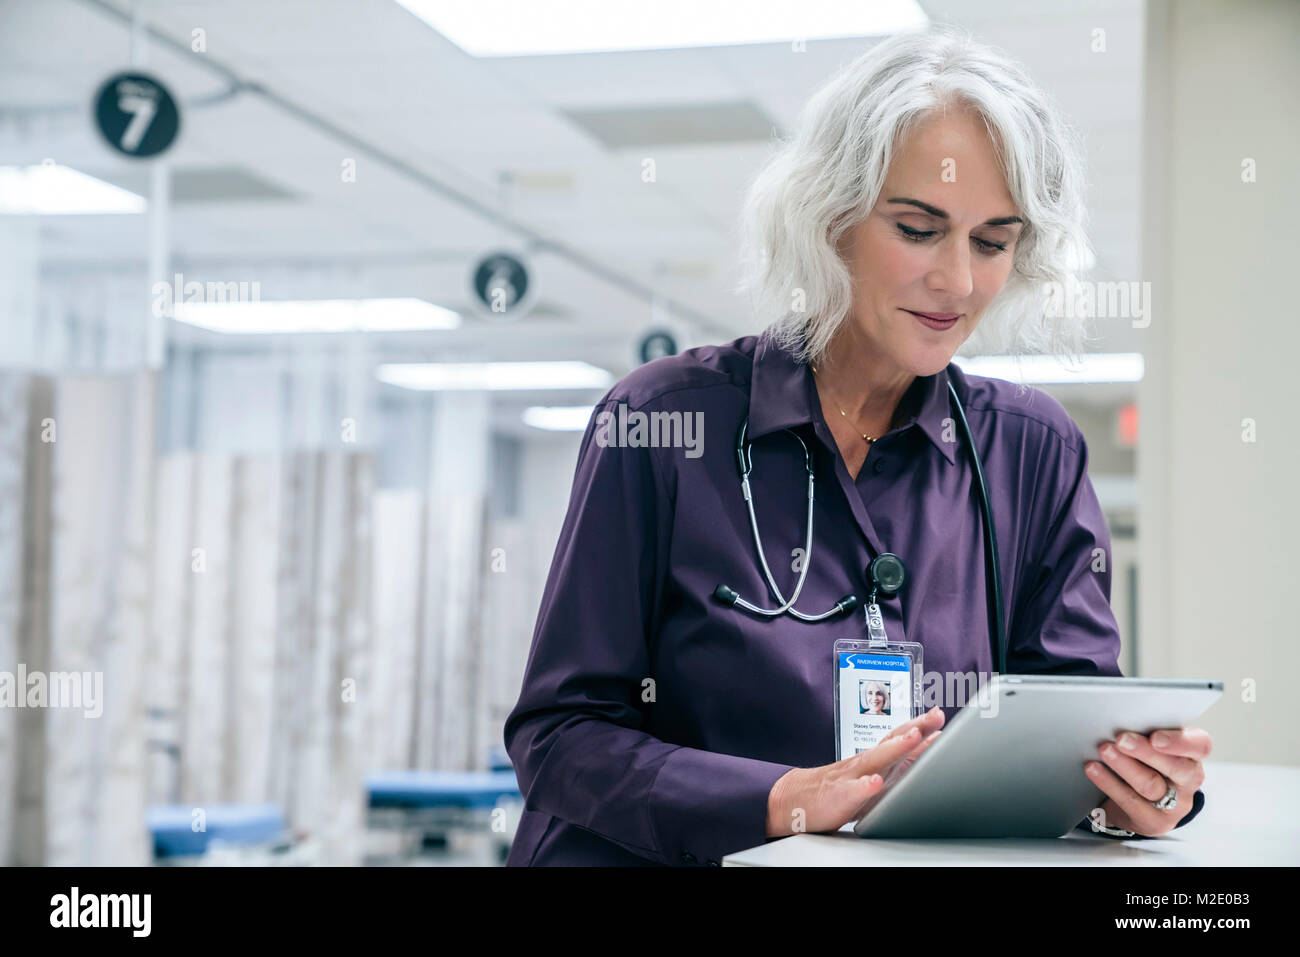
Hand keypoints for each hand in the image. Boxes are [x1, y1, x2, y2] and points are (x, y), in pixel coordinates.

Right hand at [766, 706, 945, 837]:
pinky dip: (864, 786)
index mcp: (875, 760)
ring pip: (875, 760)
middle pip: (891, 741)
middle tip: (935, 717)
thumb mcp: (874, 774)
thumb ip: (901, 763)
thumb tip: (931, 747)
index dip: (921, 726)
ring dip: (894, 748)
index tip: (940, 716)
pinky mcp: (839, 797)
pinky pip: (852, 791)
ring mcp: (851, 778)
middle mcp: (865, 763)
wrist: (795, 800)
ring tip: (912, 738)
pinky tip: (874, 782)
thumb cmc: (839, 789)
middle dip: (915, 728)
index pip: (899, 737)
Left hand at [1084, 727, 1210, 836]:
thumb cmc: (1145, 762)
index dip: (1180, 742)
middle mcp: (1188, 781)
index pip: (1200, 745)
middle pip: (1176, 768)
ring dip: (1125, 766)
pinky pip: (1131, 802)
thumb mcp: (1151, 744)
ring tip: (1104, 750)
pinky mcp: (1154, 822)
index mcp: (1192, 755)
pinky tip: (1094, 770)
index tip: (1155, 737)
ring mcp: (1174, 804)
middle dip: (1146, 752)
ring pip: (1151, 785)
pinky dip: (1109, 783)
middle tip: (1121, 739)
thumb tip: (1121, 715)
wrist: (1136, 802)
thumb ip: (1146, 731)